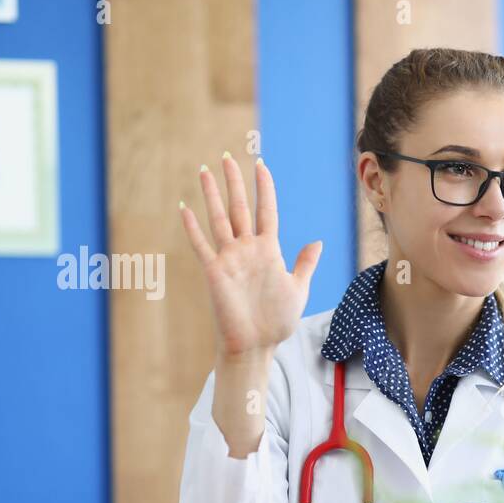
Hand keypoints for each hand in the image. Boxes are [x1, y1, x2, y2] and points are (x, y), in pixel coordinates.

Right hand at [178, 153, 321, 359]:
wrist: (256, 345)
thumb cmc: (277, 321)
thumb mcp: (298, 289)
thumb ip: (305, 264)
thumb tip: (318, 241)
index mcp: (269, 250)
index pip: (267, 211)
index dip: (264, 187)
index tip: (261, 164)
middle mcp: (247, 249)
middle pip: (240, 208)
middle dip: (235, 182)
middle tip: (229, 157)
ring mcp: (230, 259)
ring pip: (220, 219)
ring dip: (212, 195)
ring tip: (205, 170)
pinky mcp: (214, 272)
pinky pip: (201, 245)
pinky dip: (193, 227)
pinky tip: (185, 207)